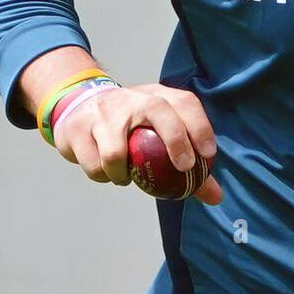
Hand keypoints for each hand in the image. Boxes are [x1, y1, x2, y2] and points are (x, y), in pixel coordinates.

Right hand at [53, 82, 223, 204]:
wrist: (78, 104)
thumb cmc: (130, 125)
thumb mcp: (156, 133)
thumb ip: (188, 166)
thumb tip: (215, 197)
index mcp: (157, 96)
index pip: (184, 103)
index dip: (199, 126)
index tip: (208, 155)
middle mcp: (132, 99)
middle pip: (156, 110)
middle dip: (174, 139)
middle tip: (183, 167)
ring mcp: (103, 112)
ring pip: (116, 151)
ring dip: (123, 175)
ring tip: (126, 177)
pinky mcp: (77, 129)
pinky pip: (93, 164)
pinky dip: (103, 176)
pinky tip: (106, 172)